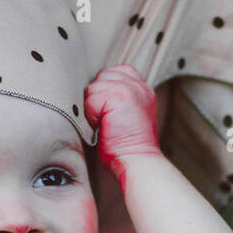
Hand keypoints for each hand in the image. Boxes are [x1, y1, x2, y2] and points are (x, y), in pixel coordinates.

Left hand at [84, 64, 160, 182]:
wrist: (136, 160)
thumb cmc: (126, 146)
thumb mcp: (126, 115)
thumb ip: (116, 98)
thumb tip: (94, 92)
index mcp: (142, 90)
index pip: (117, 71)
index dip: (106, 88)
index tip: (109, 110)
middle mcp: (138, 86)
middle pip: (102, 77)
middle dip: (98, 97)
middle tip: (108, 119)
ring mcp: (130, 88)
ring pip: (94, 87)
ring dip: (94, 108)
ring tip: (107, 123)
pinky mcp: (119, 95)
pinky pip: (90, 99)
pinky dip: (92, 115)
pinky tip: (104, 126)